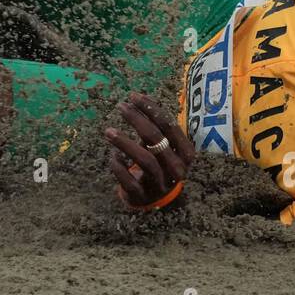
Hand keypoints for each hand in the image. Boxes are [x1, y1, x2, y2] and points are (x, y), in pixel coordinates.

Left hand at [105, 92, 194, 211]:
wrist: (156, 199)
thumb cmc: (159, 163)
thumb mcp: (163, 143)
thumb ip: (155, 123)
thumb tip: (142, 96)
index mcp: (186, 153)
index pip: (169, 126)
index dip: (151, 108)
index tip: (134, 96)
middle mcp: (177, 169)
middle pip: (156, 139)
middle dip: (136, 120)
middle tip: (121, 107)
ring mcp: (160, 184)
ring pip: (145, 160)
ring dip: (125, 143)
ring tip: (108, 131)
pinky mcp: (143, 196)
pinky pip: (129, 180)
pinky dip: (119, 167)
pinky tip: (112, 156)